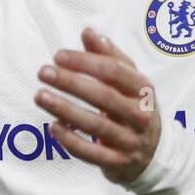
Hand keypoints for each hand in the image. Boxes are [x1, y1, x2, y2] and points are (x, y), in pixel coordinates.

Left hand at [33, 27, 160, 184]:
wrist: (154, 152)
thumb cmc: (134, 106)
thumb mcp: (129, 80)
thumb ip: (109, 56)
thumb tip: (88, 32)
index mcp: (143, 89)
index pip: (114, 71)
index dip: (85, 62)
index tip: (58, 55)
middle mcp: (140, 115)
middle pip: (104, 97)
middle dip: (71, 83)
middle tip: (43, 72)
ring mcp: (130, 140)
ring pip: (96, 125)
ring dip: (65, 110)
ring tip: (39, 96)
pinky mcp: (118, 162)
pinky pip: (92, 153)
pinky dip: (71, 141)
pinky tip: (53, 127)